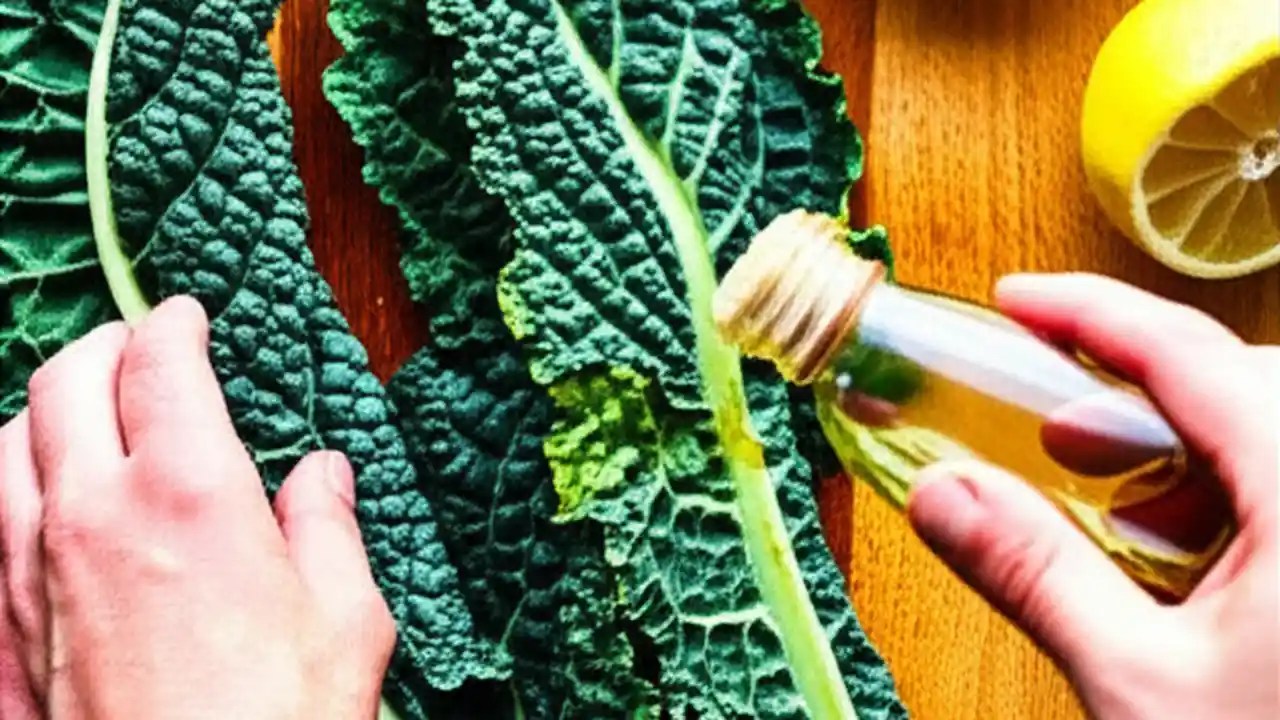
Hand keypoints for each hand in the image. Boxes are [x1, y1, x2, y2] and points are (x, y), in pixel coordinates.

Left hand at [0, 297, 395, 718]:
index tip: (187, 315)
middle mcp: (93, 513)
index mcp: (191, 492)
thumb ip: (329, 527)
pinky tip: (38, 503)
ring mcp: (28, 572)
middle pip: (62, 382)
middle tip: (134, 346)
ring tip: (79, 413)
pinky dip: (6, 485)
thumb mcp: (346, 620)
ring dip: (38, 408)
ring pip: (1, 444)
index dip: (173, 322)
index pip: (160, 362)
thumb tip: (325, 474)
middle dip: (100, 346)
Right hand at [907, 274, 1277, 719]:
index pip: (1191, 356)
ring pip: (1279, 439)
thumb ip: (1034, 572)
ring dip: (1192, 453)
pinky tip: (1197, 566)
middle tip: (1054, 431)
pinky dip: (1240, 503)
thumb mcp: (1140, 686)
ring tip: (1121, 507)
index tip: (1013, 302)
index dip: (1088, 315)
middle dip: (1140, 394)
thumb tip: (939, 493)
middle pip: (1250, 385)